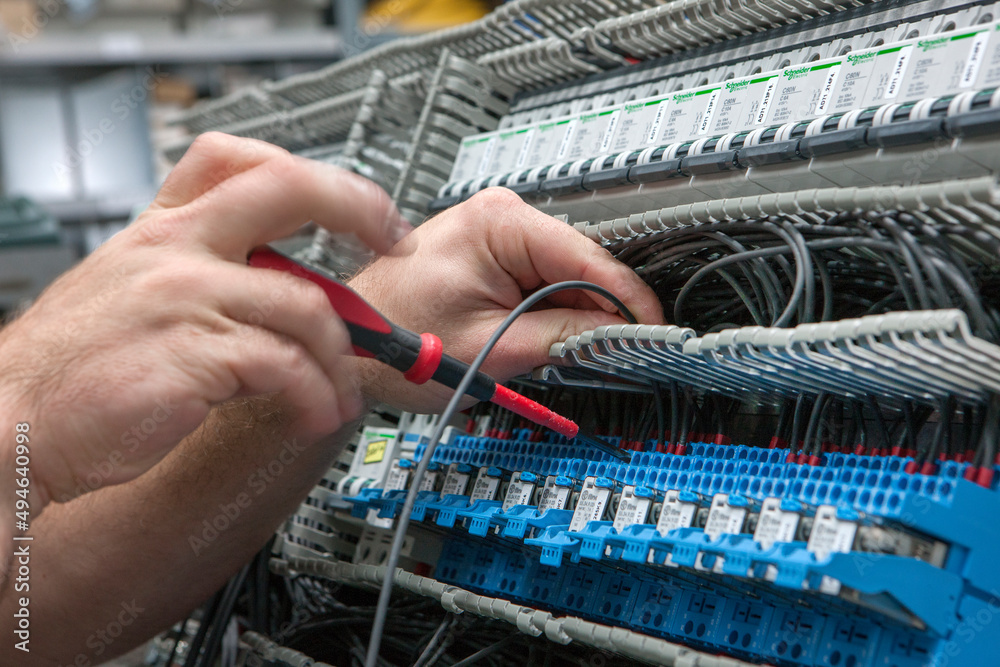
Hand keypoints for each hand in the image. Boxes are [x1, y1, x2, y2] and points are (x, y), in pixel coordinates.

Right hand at [0, 132, 410, 506]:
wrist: (9, 425)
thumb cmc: (70, 374)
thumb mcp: (127, 296)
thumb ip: (199, 279)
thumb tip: (284, 293)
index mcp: (160, 232)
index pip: (236, 158)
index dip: (307, 172)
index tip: (354, 205)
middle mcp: (175, 251)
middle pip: (289, 190)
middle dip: (360, 210)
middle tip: (396, 243)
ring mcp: (185, 298)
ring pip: (306, 304)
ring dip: (341, 357)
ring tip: (342, 395)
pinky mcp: (194, 355)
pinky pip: (287, 365)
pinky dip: (316, 394)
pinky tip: (314, 415)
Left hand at [348, 187, 663, 412]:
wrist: (356, 338)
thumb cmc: (398, 333)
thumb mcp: (491, 347)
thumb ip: (563, 338)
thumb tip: (619, 335)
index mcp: (499, 222)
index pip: (589, 258)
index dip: (629, 299)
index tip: (655, 330)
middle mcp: (502, 214)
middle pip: (584, 265)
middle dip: (601, 311)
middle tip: (617, 353)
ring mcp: (499, 230)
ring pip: (568, 275)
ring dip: (575, 314)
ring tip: (567, 352)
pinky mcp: (497, 250)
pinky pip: (545, 279)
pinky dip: (553, 310)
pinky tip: (546, 337)